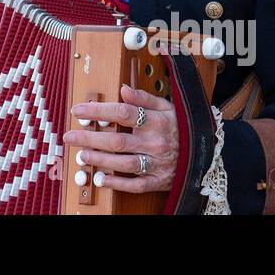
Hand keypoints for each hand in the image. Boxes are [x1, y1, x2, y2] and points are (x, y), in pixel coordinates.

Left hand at [62, 85, 176, 192]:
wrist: (205, 152)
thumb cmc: (180, 127)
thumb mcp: (167, 107)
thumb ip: (144, 98)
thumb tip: (123, 89)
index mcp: (156, 121)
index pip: (122, 112)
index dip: (98, 111)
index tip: (79, 110)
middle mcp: (155, 142)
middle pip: (117, 140)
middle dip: (90, 138)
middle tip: (70, 136)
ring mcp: (157, 164)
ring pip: (124, 163)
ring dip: (100, 159)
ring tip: (82, 155)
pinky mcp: (159, 181)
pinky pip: (136, 185)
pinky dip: (117, 184)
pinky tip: (101, 179)